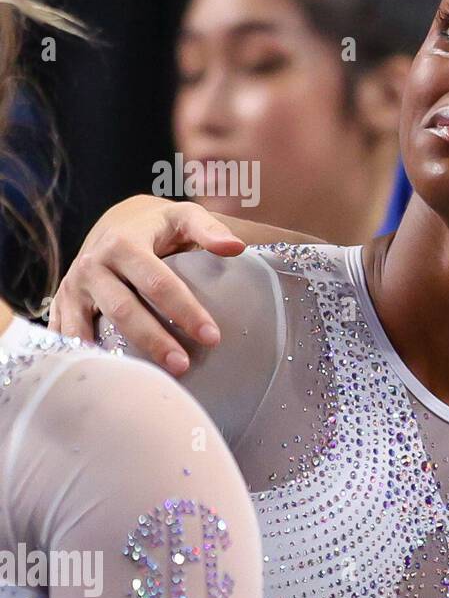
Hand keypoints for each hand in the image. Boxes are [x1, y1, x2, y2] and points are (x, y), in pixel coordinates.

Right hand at [49, 196, 245, 373]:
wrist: (114, 224)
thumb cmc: (158, 227)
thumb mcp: (183, 217)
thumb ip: (208, 229)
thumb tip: (236, 247)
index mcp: (124, 243)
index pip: (158, 283)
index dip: (185, 310)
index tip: (212, 337)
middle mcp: (94, 265)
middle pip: (124, 309)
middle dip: (154, 340)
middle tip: (183, 366)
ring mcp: (74, 286)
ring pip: (90, 326)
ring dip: (115, 356)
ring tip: (145, 380)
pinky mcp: (63, 303)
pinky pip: (68, 334)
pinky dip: (82, 355)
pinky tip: (104, 376)